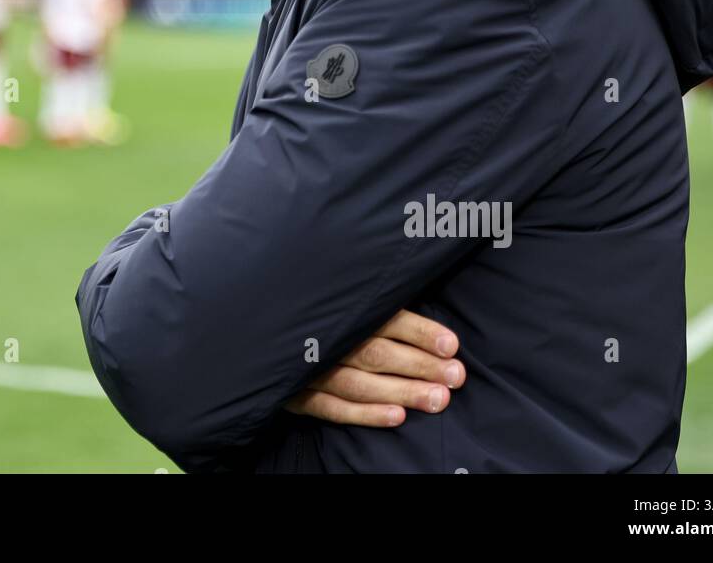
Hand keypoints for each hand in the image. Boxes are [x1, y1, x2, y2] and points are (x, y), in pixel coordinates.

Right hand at [284, 309, 464, 427]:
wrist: (256, 327)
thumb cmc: (315, 312)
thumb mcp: (341, 295)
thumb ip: (376, 301)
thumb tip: (425, 315)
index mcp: (337, 307)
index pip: (384, 319)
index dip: (419, 332)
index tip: (450, 345)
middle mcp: (324, 338)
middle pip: (377, 353)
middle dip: (420, 366)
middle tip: (455, 377)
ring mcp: (308, 368)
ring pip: (359, 383)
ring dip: (402, 392)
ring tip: (438, 399)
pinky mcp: (296, 394)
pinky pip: (332, 408)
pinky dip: (365, 414)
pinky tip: (397, 417)